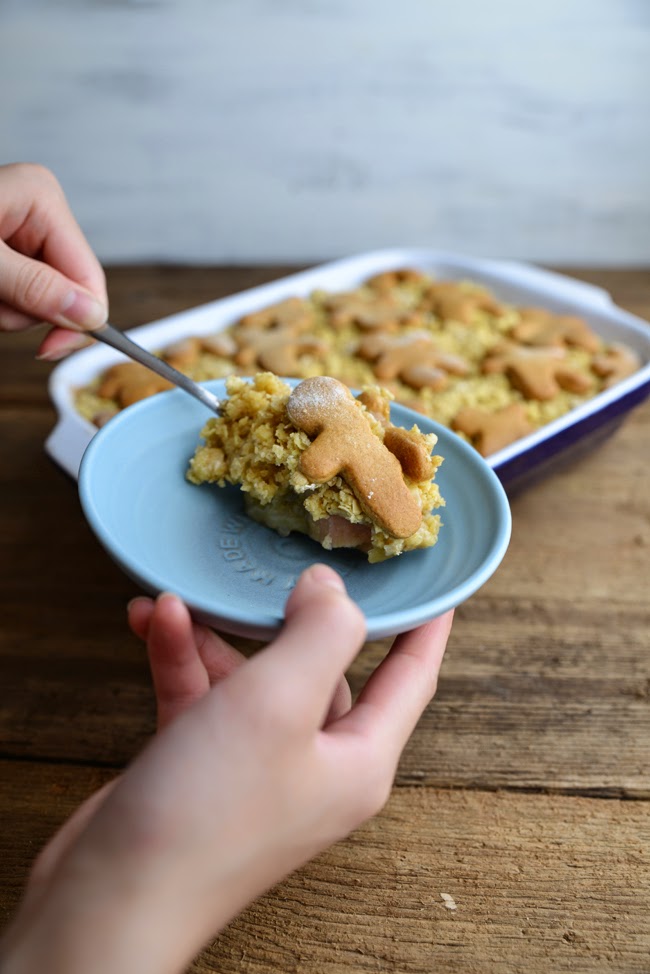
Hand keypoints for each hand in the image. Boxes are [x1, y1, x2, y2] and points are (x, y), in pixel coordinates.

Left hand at [0, 162, 106, 358]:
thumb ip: (33, 286)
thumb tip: (90, 315)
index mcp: (42, 198)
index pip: (87, 275)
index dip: (77, 319)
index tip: (49, 351)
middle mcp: (38, 212)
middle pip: (65, 289)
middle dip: (28, 309)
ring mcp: (23, 231)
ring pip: (41, 299)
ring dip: (9, 310)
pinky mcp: (8, 251)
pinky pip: (22, 295)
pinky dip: (1, 302)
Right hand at [1, 566, 452, 973]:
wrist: (112, 895)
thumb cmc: (206, 813)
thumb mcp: (279, 702)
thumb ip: (321, 633)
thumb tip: (332, 588)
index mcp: (358, 759)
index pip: (411, 677)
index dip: (424, 624)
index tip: (429, 581)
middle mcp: (316, 765)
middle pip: (322, 668)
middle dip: (292, 616)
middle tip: (283, 566)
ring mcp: (259, 768)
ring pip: (254, 678)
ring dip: (215, 635)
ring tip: (182, 598)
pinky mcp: (205, 766)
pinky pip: (205, 696)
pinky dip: (183, 658)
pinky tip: (154, 624)